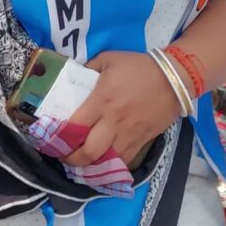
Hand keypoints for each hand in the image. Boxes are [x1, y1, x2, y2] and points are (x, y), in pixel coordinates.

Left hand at [65, 50, 184, 170]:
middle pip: (89, 152)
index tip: (50, 140)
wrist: (175, 77)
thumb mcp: (108, 59)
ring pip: (106, 161)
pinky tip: (102, 164)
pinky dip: (110, 166)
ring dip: (90, 166)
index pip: (75, 127)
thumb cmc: (139, 67)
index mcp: (101, 101)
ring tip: (80, 163)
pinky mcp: (142, 141)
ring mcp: (129, 134)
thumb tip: (73, 77)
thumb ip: (88, 68)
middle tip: (63, 157)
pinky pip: (124, 161)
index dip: (60, 138)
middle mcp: (113, 122)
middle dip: (72, 159)